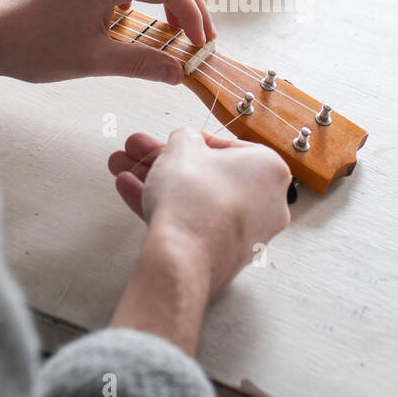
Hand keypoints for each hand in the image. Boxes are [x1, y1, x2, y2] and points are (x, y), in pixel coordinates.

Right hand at [108, 129, 291, 294]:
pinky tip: (136, 195)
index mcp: (270, 168)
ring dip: (161, 184)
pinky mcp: (226, 254)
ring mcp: (248, 232)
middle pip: (208, 175)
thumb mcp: (181, 146)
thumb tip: (187, 141)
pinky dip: (170, 210)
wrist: (182, 259)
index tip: (170, 143)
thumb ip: (185, 137)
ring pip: (198, 200)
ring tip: (127, 173)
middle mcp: (267, 202)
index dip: (190, 142)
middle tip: (142, 155)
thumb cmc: (192, 202)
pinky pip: (196, 223)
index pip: (226, 147)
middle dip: (166, 163)